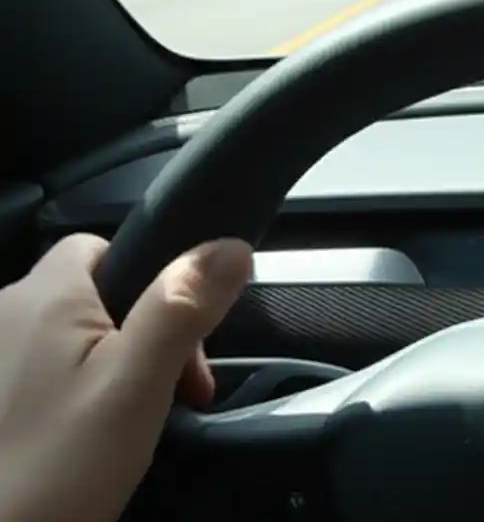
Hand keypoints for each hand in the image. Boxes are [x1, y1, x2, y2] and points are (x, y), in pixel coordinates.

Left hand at [0, 234, 252, 521]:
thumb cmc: (54, 468)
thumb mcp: (137, 387)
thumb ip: (181, 309)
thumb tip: (229, 248)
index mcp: (42, 297)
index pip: (99, 247)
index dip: (150, 281)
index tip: (178, 342)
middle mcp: (2, 316)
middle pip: (89, 297)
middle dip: (139, 336)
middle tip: (169, 395)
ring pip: (66, 339)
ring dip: (106, 368)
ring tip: (128, 425)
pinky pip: (39, 375)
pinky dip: (68, 395)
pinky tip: (83, 440)